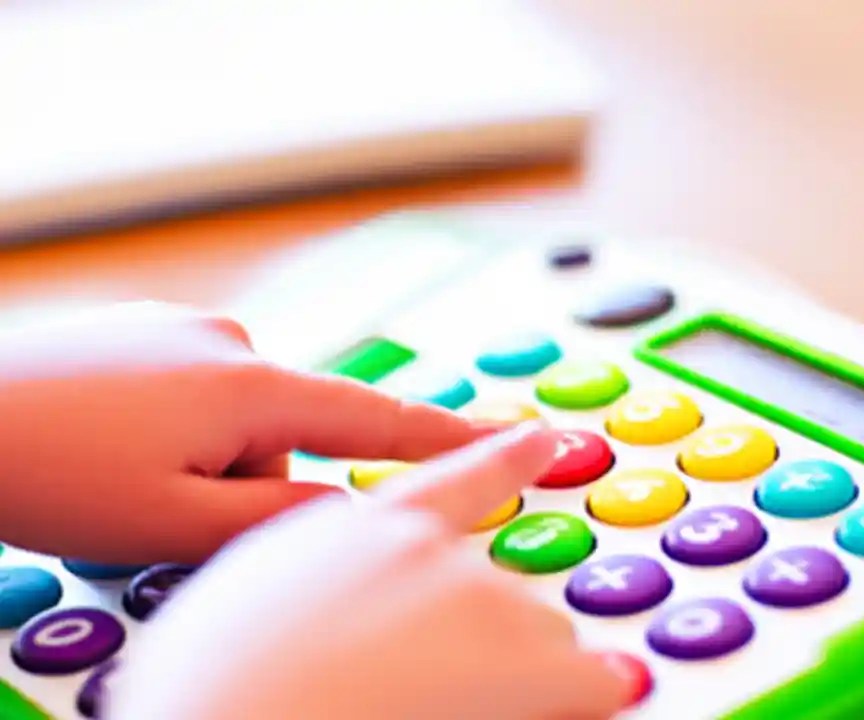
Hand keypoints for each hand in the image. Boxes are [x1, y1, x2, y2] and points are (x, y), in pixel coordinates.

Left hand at [0, 301, 491, 563]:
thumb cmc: (40, 468)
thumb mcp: (170, 525)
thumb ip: (280, 520)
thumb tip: (350, 510)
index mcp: (251, 388)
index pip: (379, 419)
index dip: (455, 434)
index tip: (521, 433)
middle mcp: (231, 342)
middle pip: (287, 438)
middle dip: (244, 485)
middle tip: (158, 512)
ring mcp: (186, 329)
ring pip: (235, 421)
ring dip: (199, 462)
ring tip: (114, 478)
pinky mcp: (147, 331)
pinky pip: (193, 395)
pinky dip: (168, 431)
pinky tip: (104, 444)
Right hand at [106, 422, 630, 719]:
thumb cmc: (211, 690)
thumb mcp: (245, 599)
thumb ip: (314, 573)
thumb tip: (339, 593)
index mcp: (361, 530)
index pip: (452, 477)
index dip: (507, 457)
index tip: (545, 442)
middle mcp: (433, 551)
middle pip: (497, 591)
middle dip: (479, 642)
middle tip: (417, 693)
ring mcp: (485, 602)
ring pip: (541, 642)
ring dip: (513, 681)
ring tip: (429, 715)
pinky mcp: (529, 665)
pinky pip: (593, 684)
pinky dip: (574, 704)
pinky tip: (532, 717)